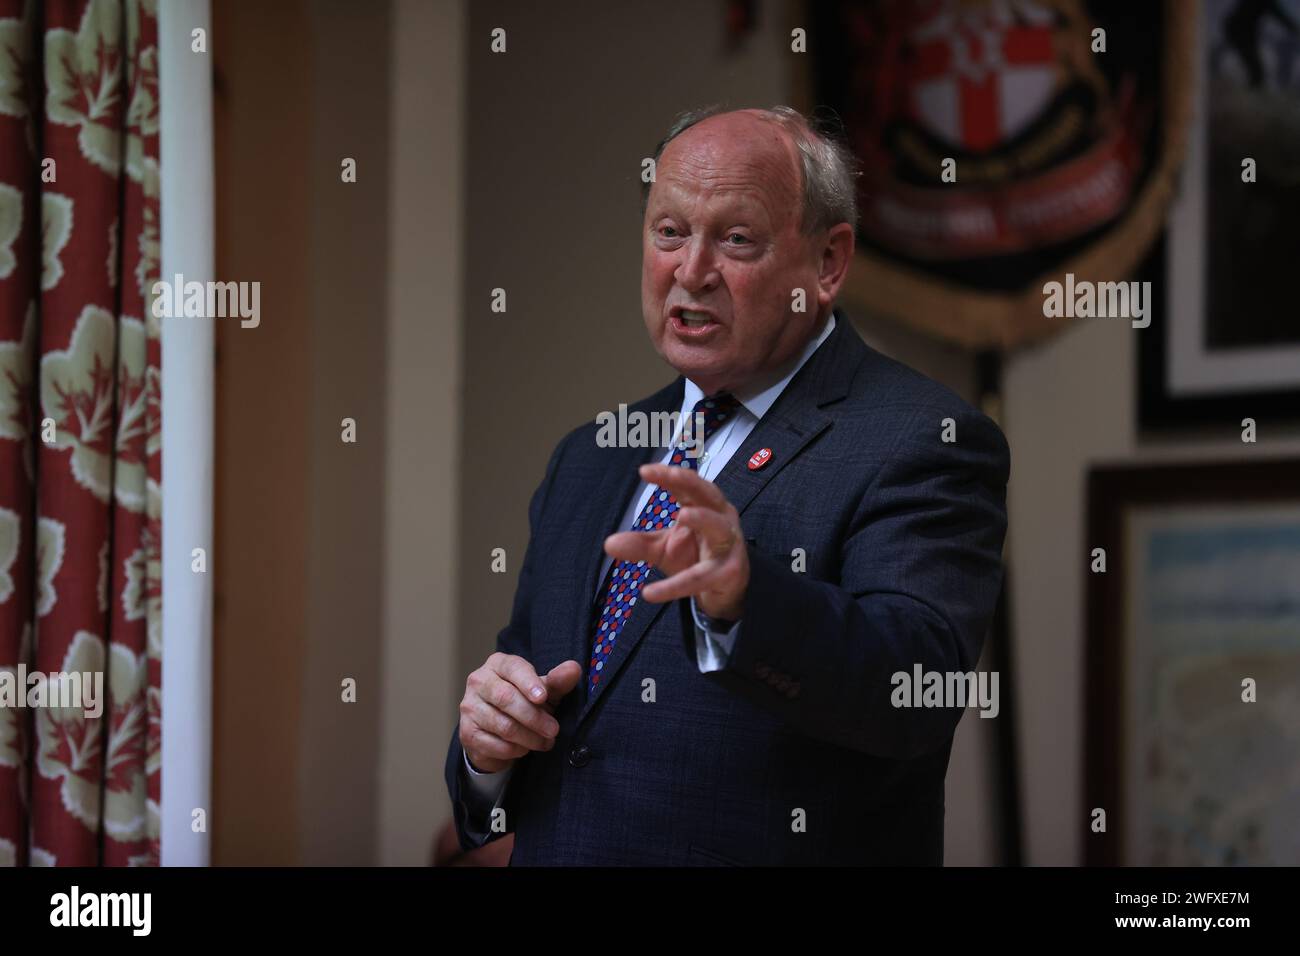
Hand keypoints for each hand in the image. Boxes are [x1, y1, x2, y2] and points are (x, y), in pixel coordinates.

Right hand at [459, 654, 582, 773]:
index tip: (543, 697)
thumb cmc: (524, 701)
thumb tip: (574, 669)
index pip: (513, 668)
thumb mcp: (543, 690)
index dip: (529, 682)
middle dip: (534, 717)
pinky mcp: (467, 732)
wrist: (496, 730)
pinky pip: (495, 744)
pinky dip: (516, 750)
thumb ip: (557, 681)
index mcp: (498, 664)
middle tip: (554, 730)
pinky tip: (526, 748)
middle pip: (506, 698)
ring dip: (529, 737)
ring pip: (502, 725)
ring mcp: (469, 707)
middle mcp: (478, 681)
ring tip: (545, 742)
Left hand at [603, 462, 747, 620]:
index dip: (668, 476)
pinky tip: (650, 592)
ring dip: (702, 518)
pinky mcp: (728, 572)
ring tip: (683, 515)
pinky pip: (700, 577)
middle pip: (708, 494)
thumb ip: (639, 543)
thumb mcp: (663, 548)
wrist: (725, 589)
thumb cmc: (696, 557)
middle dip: (690, 482)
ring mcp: (728, 543)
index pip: (686, 485)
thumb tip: (609, 544)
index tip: (645, 471)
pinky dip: (675, 585)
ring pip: (717, 527)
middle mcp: (720, 518)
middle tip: (670, 475)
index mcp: (703, 506)